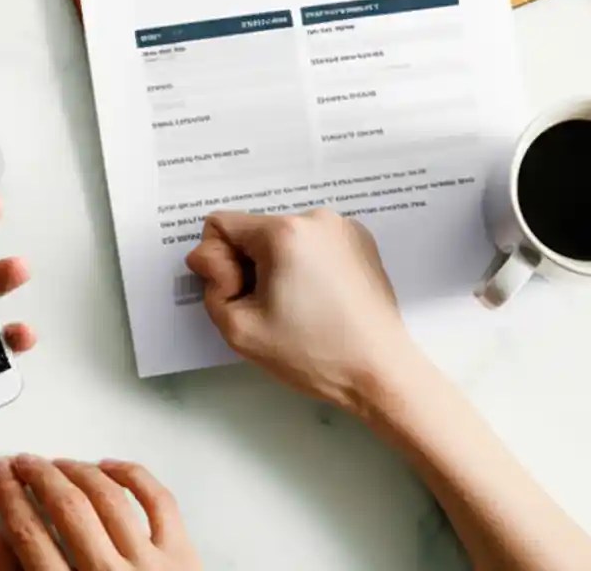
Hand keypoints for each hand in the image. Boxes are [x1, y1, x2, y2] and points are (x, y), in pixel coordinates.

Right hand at [0, 456, 200, 569]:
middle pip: (68, 508)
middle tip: (23, 462)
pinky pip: (158, 500)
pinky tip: (109, 467)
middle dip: (40, 476)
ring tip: (59, 464)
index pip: (30, 534)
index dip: (9, 497)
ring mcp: (150, 565)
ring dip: (79, 471)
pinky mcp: (183, 557)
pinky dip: (132, 475)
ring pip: (109, 498)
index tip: (0, 476)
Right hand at [184, 209, 419, 410]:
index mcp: (284, 232)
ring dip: (276, 267)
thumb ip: (211, 285)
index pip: (220, 225)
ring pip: (281, 239)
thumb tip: (210, 257)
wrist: (379, 371)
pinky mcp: (360, 241)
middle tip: (270, 309)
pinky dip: (304, 266)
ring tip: (298, 308)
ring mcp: (343, 227)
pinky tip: (319, 301)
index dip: (218, 263)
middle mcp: (316, 218)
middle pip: (253, 232)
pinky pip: (311, 244)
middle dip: (248, 266)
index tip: (242, 295)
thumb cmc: (312, 353)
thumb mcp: (239, 329)